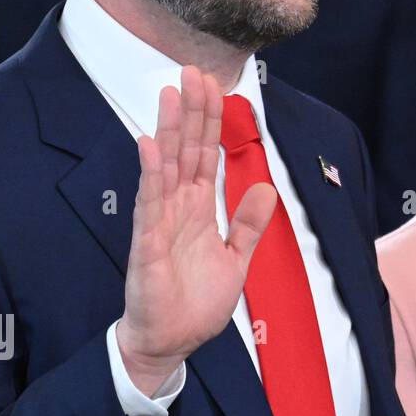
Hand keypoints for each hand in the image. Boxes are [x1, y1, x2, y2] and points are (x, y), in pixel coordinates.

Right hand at [116, 66, 277, 396]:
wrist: (171, 344)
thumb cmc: (195, 303)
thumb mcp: (236, 259)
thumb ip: (248, 224)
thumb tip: (267, 189)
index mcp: (198, 209)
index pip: (205, 155)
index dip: (210, 121)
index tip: (214, 85)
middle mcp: (177, 208)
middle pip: (186, 150)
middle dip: (191, 112)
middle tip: (192, 71)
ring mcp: (160, 223)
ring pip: (165, 167)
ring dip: (168, 130)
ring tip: (169, 94)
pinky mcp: (148, 245)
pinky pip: (149, 204)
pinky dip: (150, 174)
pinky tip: (149, 145)